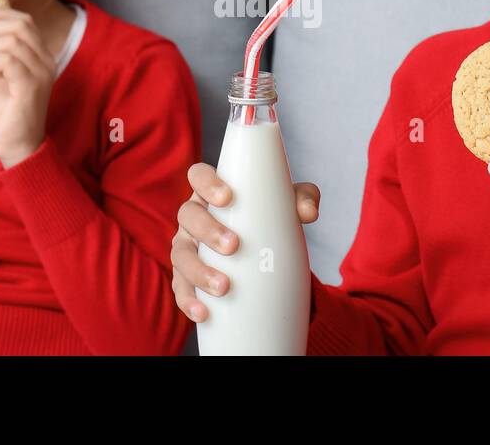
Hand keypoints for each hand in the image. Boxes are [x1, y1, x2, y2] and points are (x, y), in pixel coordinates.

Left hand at [0, 8, 55, 167]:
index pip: (26, 21)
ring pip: (12, 42)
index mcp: (41, 56)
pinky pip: (8, 61)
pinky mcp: (30, 87)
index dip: (1, 14)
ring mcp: (41, 74)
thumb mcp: (2, 75)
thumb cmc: (8, 111)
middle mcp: (47, 61)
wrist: (17, 143)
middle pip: (20, 26)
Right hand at [170, 162, 319, 321]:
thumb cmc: (268, 219)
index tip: (227, 197)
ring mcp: (187, 248)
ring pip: (181, 255)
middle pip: (188, 216)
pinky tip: (203, 313)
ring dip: (199, 271)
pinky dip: (189, 301)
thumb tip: (309, 213)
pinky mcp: (186, 278)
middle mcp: (194, 218)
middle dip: (208, 230)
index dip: (207, 182)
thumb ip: (301, 199)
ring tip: (223, 287)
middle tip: (234, 246)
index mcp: (212, 193)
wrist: (264, 255)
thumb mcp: (287, 204)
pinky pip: (181, 289)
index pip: (198, 176)